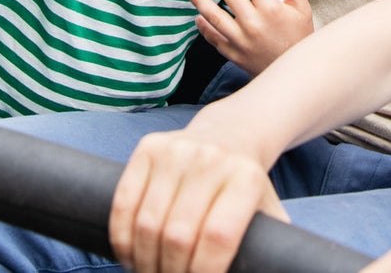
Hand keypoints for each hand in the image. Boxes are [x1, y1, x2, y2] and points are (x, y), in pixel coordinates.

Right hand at [108, 129, 288, 272]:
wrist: (229, 132)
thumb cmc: (244, 185)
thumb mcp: (266, 208)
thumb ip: (269, 243)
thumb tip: (265, 270)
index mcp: (245, 178)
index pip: (217, 238)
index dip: (204, 272)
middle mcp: (210, 159)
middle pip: (178, 235)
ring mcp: (175, 151)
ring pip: (148, 224)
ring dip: (145, 261)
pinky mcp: (148, 147)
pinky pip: (124, 203)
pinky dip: (122, 239)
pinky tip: (130, 257)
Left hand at [190, 0, 313, 74]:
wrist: (296, 75)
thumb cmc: (299, 38)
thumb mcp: (302, 9)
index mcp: (271, 9)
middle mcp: (254, 23)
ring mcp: (242, 40)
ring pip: (215, 16)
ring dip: (200, 0)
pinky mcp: (234, 54)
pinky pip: (214, 38)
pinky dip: (204, 28)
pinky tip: (198, 17)